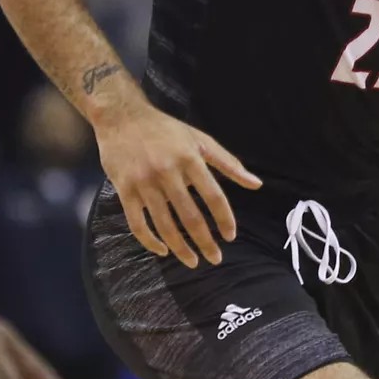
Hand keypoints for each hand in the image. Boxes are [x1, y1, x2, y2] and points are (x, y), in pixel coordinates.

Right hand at [96, 100, 260, 267]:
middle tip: (216, 259)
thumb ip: (229, 164)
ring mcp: (144, 183)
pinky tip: (163, 251)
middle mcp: (167, 172)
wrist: (121, 116)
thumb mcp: (200, 140)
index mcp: (190, 159)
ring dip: (181, 248)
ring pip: (164, 225)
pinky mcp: (124, 190)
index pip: (213, 196)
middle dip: (205, 242)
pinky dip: (150, 242)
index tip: (230, 236)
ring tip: (193, 261)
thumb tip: (257, 185)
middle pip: (190, 217)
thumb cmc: (165, 129)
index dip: (224, 219)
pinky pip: (137, 224)